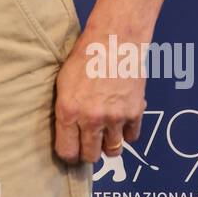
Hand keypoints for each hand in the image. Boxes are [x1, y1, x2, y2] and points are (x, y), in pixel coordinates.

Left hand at [53, 26, 148, 164]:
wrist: (114, 40)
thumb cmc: (85, 57)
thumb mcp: (63, 84)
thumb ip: (64, 112)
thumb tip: (66, 135)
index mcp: (68, 111)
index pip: (67, 152)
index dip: (69, 155)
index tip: (71, 152)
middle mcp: (91, 119)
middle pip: (91, 156)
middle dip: (88, 152)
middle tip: (88, 142)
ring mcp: (115, 118)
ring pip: (113, 151)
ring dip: (108, 144)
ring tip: (105, 132)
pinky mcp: (134, 112)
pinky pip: (131, 138)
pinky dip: (126, 133)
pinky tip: (120, 121)